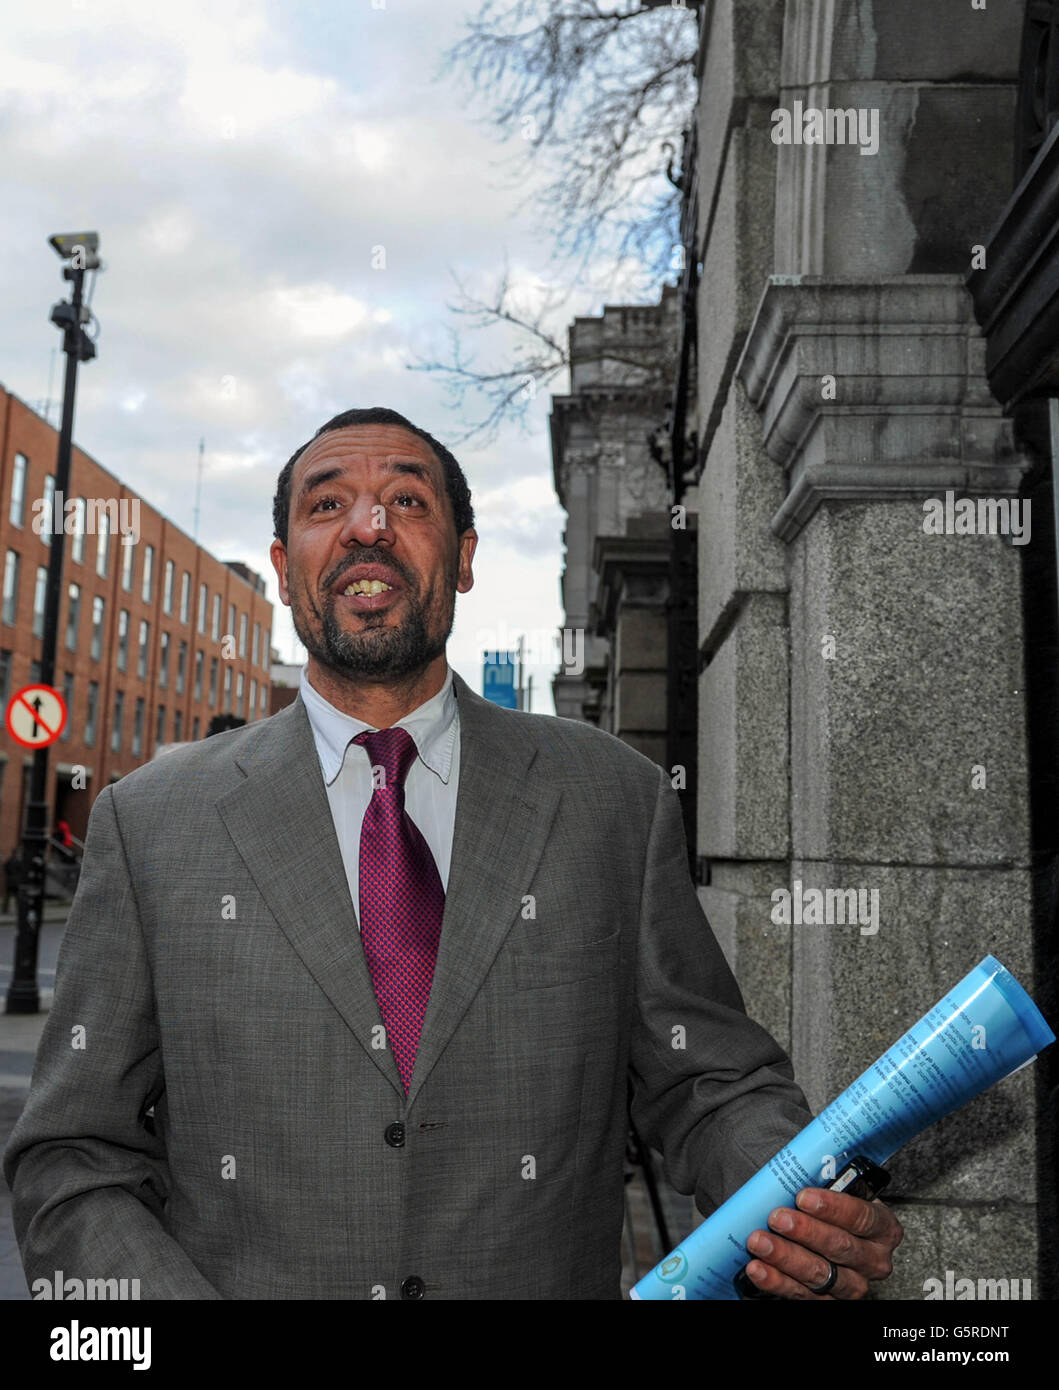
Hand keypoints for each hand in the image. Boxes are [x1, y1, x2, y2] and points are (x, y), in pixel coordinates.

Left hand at [742, 1187, 902, 1299]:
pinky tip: (758, 1268)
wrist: (831, 1242)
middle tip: (777, 1218)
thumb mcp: (840, 1194)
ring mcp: (853, 1285)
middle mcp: (873, 1260)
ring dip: (786, 1257)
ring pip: (820, 1274)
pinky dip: (776, 1281)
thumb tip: (787, 1175)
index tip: (803, 1197)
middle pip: (840, 1246)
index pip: (862, 1217)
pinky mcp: (831, 1302)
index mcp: (882, 1228)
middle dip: (806, 1232)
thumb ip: (824, 1185)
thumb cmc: (833, 1211)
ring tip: (759, 1242)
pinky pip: (802, 1295)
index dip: (833, 1207)